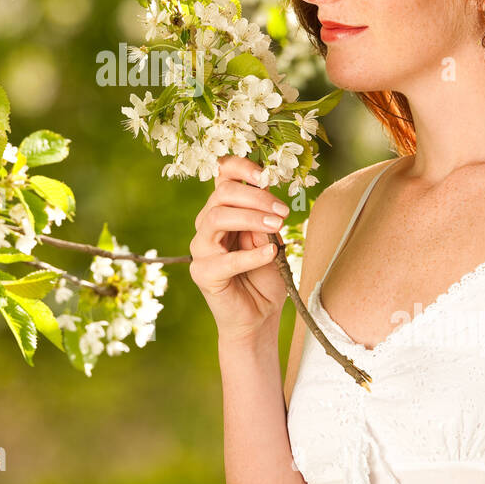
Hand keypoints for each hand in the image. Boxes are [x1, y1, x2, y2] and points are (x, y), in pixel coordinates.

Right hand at [189, 155, 290, 342]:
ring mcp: (201, 249)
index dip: (241, 167)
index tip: (266, 175)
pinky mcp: (203, 274)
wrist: (259, 317)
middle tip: (283, 211)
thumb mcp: (271, 239)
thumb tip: (268, 194)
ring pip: (217, 217)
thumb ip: (266, 218)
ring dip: (251, 218)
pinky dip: (252, 255)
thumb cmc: (265, 275)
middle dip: (256, 197)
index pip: (222, 176)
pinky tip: (271, 253)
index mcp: (222, 210)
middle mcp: (207, 225)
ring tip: (276, 226)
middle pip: (222, 193)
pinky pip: (226, 260)